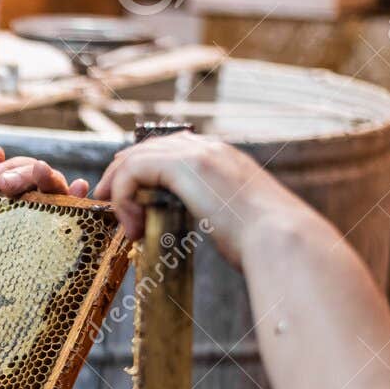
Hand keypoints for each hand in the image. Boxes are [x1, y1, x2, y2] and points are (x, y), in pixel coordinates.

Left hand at [0, 147, 89, 317]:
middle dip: (27, 172)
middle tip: (4, 185)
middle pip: (40, 180)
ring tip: (41, 177)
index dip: (10, 169)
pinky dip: (79, 204)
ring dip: (51, 180)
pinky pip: (67, 227)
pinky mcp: (42, 258)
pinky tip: (80, 191)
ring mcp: (33, 234)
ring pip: (55, 197)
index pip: (19, 171)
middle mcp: (21, 214)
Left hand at [92, 131, 305, 266]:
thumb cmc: (263, 241)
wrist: (281, 240)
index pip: (169, 150)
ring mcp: (198, 153)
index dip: (141, 170)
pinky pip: (134, 170)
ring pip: (136, 157)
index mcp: (223, 158)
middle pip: (147, 147)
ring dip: (119, 189)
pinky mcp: (186, 166)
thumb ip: (215, 209)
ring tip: (118, 219)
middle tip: (109, 203)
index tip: (127, 199)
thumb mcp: (236, 217)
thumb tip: (211, 223)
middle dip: (122, 174)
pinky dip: (124, 196)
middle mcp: (210, 148)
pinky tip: (132, 225)